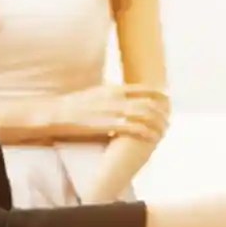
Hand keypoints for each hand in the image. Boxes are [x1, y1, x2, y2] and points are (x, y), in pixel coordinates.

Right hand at [49, 84, 169, 141]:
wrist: (57, 112)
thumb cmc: (75, 105)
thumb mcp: (96, 93)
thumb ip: (112, 94)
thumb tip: (123, 94)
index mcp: (113, 89)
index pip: (144, 88)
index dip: (160, 95)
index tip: (168, 101)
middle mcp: (115, 98)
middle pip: (148, 102)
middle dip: (162, 112)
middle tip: (168, 119)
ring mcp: (112, 111)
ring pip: (144, 115)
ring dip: (157, 123)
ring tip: (164, 130)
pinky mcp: (107, 125)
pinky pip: (133, 128)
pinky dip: (146, 132)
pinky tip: (153, 137)